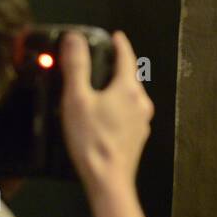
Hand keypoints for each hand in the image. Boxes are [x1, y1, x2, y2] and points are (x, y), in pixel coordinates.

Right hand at [59, 30, 152, 187]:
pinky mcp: (137, 137)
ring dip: (118, 89)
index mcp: (128, 89)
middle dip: (118, 68)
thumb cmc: (92, 141)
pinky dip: (118, 108)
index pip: (127, 57)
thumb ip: (76, 66)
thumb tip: (75, 40)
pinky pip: (129, 114)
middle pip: (130, 77)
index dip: (120, 44)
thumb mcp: (77, 99)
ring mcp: (142, 122)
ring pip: (130, 97)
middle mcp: (140, 103)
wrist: (108, 180)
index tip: (116, 37)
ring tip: (101, 89)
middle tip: (104, 61)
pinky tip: (105, 116)